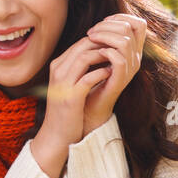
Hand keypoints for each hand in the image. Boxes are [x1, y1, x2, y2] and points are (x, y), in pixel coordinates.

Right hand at [28, 35, 112, 177]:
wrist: (57, 135)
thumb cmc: (67, 110)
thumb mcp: (69, 84)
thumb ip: (78, 69)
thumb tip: (99, 55)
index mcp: (57, 66)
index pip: (80, 43)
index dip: (100, 42)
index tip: (116, 47)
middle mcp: (57, 71)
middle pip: (82, 45)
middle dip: (104, 45)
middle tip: (120, 50)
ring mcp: (62, 83)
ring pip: (85, 57)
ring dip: (104, 57)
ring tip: (117, 61)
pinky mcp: (71, 96)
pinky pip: (89, 77)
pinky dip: (102, 73)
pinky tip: (111, 75)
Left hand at [82, 13, 147, 135]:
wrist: (88, 105)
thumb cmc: (91, 78)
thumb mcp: (99, 54)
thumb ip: (104, 40)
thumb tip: (102, 22)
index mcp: (133, 49)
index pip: (138, 23)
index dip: (121, 17)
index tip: (103, 21)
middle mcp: (135, 58)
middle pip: (131, 28)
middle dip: (108, 25)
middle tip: (91, 32)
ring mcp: (130, 69)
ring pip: (125, 41)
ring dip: (104, 36)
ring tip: (89, 38)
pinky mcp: (120, 79)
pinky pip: (119, 59)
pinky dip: (105, 52)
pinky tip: (93, 53)